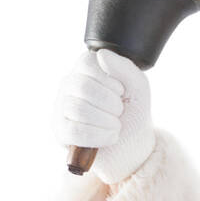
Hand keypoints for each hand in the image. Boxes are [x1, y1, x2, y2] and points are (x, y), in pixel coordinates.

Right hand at [52, 48, 154, 184]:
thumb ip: (125, 68)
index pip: (87, 63)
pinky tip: (109, 137)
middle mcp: (69, 85)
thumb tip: (102, 55)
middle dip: (111, 104)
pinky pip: (75, 132)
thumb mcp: (138, 88)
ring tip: (115, 125)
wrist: (134, 146)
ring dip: (107, 121)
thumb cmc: (133, 114)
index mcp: (85, 70)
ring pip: (78, 109)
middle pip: (83, 87)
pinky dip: (99, 137)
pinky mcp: (61, 131)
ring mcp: (61, 108)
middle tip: (119, 112)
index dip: (111, 81)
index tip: (121, 92)